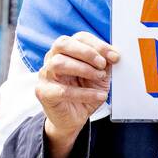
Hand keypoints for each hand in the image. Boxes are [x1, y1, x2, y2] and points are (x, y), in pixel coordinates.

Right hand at [36, 32, 118, 157]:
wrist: (73, 119)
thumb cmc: (85, 94)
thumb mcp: (99, 77)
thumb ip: (105, 64)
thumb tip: (114, 55)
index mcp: (66, 51)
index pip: (78, 38)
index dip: (97, 44)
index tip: (114, 56)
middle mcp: (52, 59)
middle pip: (62, 44)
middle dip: (86, 52)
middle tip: (102, 64)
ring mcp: (45, 75)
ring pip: (58, 63)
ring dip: (83, 69)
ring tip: (99, 78)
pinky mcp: (44, 93)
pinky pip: (63, 90)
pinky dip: (85, 93)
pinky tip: (99, 96)